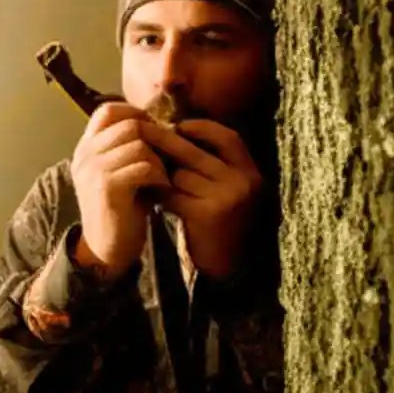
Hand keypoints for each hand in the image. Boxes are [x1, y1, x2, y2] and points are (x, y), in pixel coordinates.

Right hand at [69, 102, 172, 280]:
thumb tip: (156, 123)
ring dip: (159, 159)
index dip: (134, 113)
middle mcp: (85, 155)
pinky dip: (160, 175)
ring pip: (138, 143)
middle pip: (128, 124)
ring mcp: (94, 170)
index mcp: (86, 148)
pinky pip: (143, 165)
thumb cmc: (121, 210)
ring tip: (163, 176)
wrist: (107, 251)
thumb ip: (126, 148)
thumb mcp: (118, 173)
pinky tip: (162, 189)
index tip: (153, 131)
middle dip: (154, 137)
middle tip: (166, 156)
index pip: (107, 110)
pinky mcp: (107, 187)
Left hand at [140, 119, 262, 279]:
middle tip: (143, 133)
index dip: (203, 128)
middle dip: (166, 142)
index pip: (229, 138)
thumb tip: (176, 129)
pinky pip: (173, 195)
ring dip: (163, 178)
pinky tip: (156, 200)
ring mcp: (227, 198)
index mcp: (251, 173)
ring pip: (180, 174)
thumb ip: (213, 163)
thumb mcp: (228, 189)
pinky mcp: (206, 214)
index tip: (179, 125)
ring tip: (154, 182)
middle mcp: (243, 183)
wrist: (226, 267)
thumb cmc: (221, 223)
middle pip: (196, 153)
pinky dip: (161, 197)